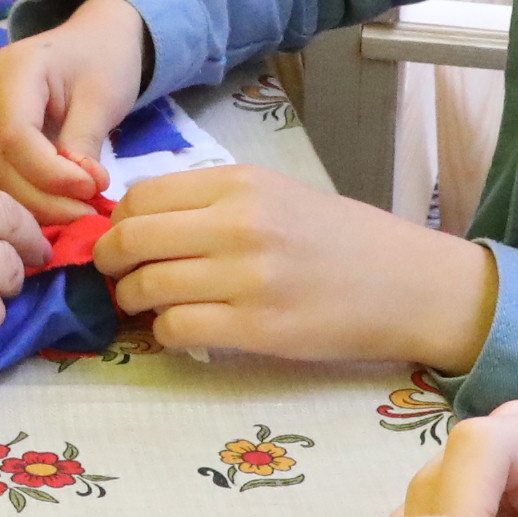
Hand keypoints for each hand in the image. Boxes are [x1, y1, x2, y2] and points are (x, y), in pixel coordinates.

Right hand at [0, 0, 149, 223]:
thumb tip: (80, 190)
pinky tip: (58, 208)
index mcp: (12, 68)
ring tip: (77, 214)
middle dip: (44, 198)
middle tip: (87, 214)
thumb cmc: (103, 60)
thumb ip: (85, 142)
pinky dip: (26, 199)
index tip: (90, 190)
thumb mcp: (103, 97)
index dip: (50, 173)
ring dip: (34, 206)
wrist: (94, 41)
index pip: (15, 135)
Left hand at [95, 164, 499, 371]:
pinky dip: (166, 333)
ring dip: (133, 302)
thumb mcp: (276, 195)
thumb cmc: (339, 240)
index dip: (116, 224)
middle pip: (132, 240)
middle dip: (108, 263)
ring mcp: (248, 277)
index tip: (118, 242)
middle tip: (115, 278)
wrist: (409, 284)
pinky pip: (177, 329)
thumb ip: (211, 204)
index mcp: (241, 183)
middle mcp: (240, 223)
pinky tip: (182, 330)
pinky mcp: (258, 328)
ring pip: (147, 287)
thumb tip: (136, 225)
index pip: (142, 197)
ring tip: (147, 307)